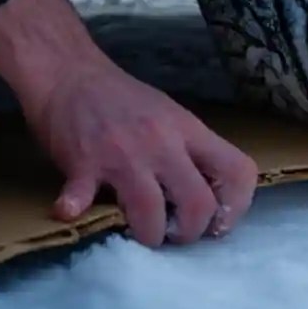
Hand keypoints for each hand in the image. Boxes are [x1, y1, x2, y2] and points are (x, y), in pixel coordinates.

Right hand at [0, 0, 257, 246]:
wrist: (70, 73)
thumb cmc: (123, 100)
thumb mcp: (170, 117)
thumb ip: (190, 153)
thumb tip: (209, 200)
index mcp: (189, 131)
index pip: (238, 171)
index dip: (236, 206)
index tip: (217, 221)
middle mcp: (162, 143)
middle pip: (198, 203)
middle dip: (190, 233)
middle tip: (174, 233)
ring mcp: (123, 154)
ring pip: (150, 212)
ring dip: (149, 235)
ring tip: (140, 233)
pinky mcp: (83, 163)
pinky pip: (81, 197)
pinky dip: (74, 210)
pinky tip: (69, 212)